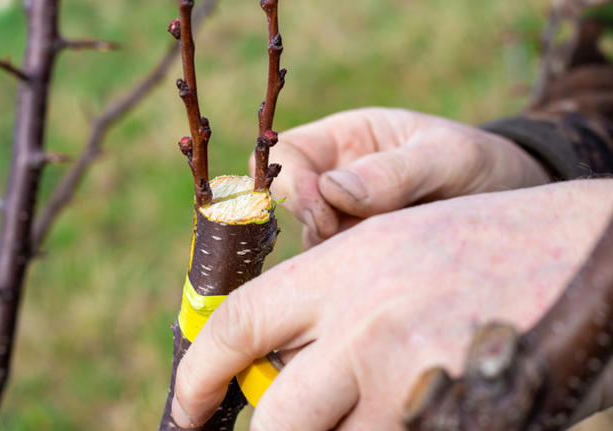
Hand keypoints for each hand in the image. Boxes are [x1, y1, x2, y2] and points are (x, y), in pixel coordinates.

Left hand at [171, 180, 612, 429]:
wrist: (590, 253)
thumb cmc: (487, 251)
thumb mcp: (394, 248)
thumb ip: (329, 303)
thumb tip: (273, 368)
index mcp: (345, 266)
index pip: (240, 325)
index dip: (200, 375)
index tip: (186, 407)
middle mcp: (370, 321)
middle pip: (277, 414)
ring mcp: (414, 377)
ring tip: (373, 400)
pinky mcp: (456, 420)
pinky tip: (421, 408)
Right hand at [255, 108, 550, 247]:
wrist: (514, 204)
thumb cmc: (482, 165)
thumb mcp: (450, 158)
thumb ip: (396, 172)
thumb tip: (332, 190)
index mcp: (346, 139)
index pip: (288, 154)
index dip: (292, 185)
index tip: (323, 217)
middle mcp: (334, 179)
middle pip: (291, 205)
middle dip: (319, 228)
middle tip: (363, 244)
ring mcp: (343, 221)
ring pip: (313, 244)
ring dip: (344, 256)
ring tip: (399, 255)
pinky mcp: (356, 257)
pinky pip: (337, 271)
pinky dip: (357, 277)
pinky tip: (396, 273)